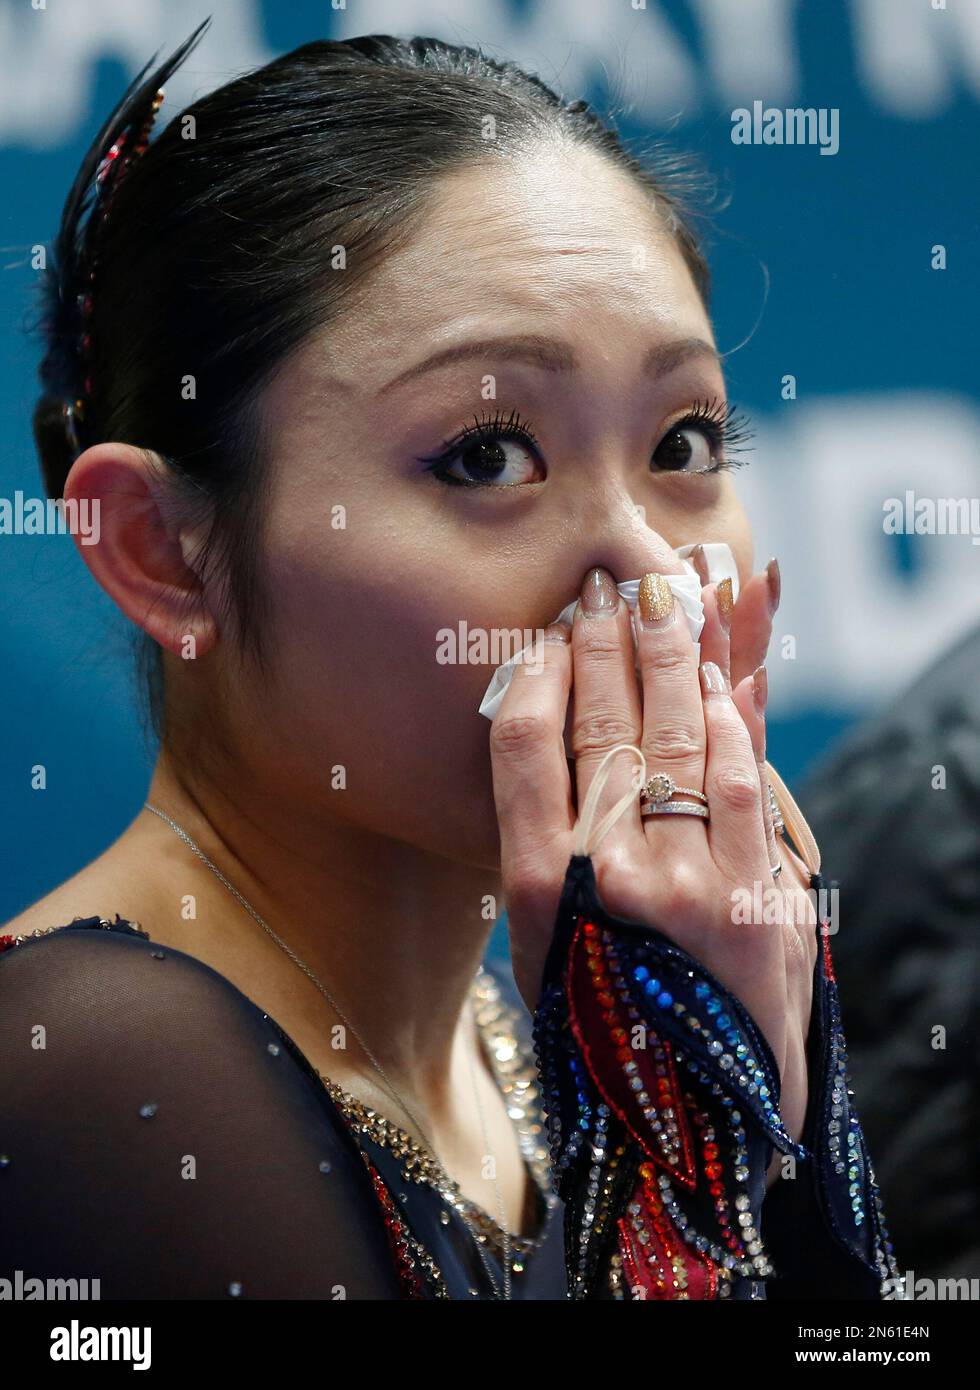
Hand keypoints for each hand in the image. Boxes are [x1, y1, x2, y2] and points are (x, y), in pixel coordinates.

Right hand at [489, 554, 818, 1154]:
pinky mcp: (759, 897)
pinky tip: (716, 679)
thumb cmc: (604, 1028)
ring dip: (670, 655)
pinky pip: (742, 783)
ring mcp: (687, 884)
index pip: (525, 745)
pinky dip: (729, 721)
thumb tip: (549, 736)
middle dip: (607, 642)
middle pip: (602, 725)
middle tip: (607, 584)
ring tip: (663, 597)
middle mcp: (604, 876)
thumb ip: (543, 840)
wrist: (689, 1132)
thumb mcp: (544, 944)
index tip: (549, 633)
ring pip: (673, 738)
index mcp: (533, 890)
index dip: (540, 673)